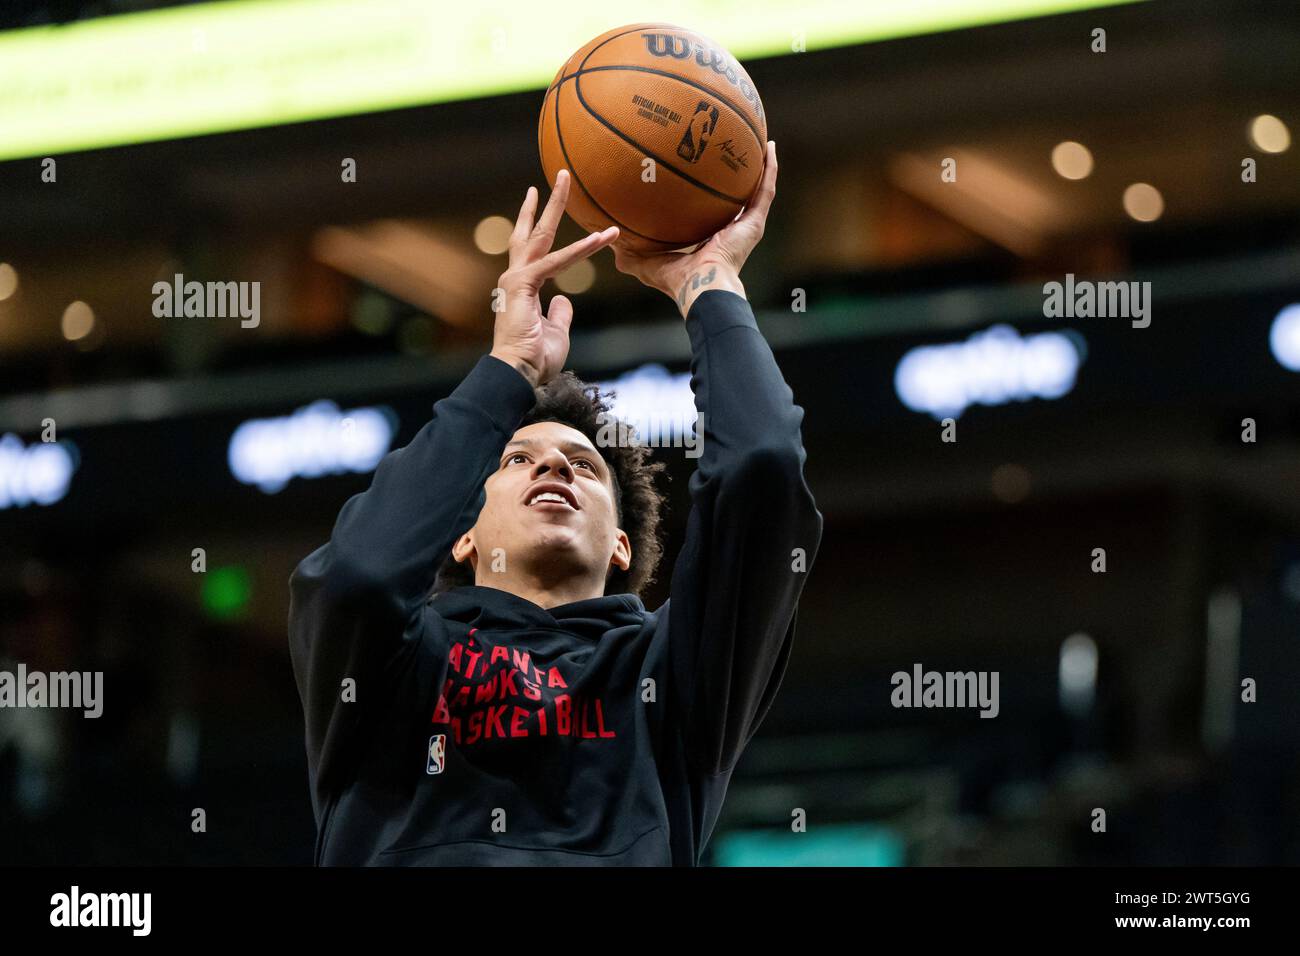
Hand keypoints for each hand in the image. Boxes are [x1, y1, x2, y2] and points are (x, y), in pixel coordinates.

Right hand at [491, 169, 618, 385]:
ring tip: (567, 179)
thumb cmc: (535, 358)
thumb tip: (565, 298)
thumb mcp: (556, 331)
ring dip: (556, 205)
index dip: (542, 225)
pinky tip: (600, 237)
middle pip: (534, 231)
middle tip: (561, 175)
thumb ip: (561, 312)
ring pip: (543, 235)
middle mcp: (517, 276)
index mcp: (524, 286)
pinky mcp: (524, 284)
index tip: (542, 199)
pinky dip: (580, 250)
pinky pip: (557, 262)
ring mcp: (517, 278)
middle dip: (546, 202)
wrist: (518, 373)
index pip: (538, 249)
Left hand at [612, 140, 776, 318]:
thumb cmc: (674, 280)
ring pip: (758, 191)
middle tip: (731, 151)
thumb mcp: (643, 262)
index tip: (700, 176)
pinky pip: (765, 191)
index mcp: (709, 242)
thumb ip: (627, 251)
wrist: (699, 286)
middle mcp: (731, 232)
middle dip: (735, 178)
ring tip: (760, 142)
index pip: (710, 215)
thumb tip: (609, 237)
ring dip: (760, 168)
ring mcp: (746, 227)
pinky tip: (769, 147)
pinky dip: (770, 169)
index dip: (707, 197)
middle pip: (737, 200)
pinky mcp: (755, 224)